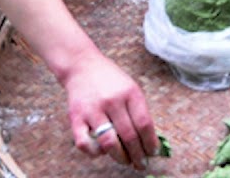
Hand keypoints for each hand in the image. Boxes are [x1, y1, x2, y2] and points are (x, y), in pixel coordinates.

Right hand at [0, 0, 160, 170]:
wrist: (81, 66)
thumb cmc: (110, 79)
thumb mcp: (131, 88)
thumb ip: (139, 110)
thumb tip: (149, 137)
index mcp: (130, 93)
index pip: (144, 124)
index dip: (151, 142)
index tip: (153, 153)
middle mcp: (113, 101)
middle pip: (129, 136)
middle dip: (138, 154)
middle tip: (141, 164)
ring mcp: (93, 110)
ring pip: (109, 143)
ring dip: (120, 157)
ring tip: (126, 161)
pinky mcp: (76, 118)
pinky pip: (85, 143)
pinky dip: (95, 153)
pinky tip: (102, 153)